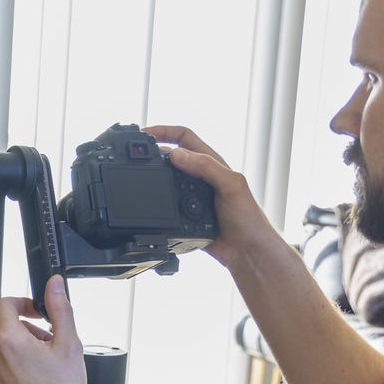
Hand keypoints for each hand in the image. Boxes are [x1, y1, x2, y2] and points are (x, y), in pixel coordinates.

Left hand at [0, 274, 87, 383]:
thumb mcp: (69, 343)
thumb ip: (60, 307)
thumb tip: (54, 283)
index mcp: (9, 340)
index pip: (4, 304)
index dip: (23, 302)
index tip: (38, 312)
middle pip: (7, 329)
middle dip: (28, 331)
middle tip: (50, 345)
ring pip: (4, 350)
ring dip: (22, 351)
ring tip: (44, 366)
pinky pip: (0, 370)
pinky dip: (15, 369)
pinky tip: (35, 381)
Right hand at [143, 124, 274, 268]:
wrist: (246, 251)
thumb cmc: (248, 217)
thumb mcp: (230, 185)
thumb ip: (206, 167)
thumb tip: (177, 155)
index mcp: (212, 163)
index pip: (184, 137)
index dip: (164, 131)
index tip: (145, 134)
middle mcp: (201, 177)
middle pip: (171, 156)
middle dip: (152, 151)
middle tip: (135, 155)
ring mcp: (191, 197)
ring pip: (165, 180)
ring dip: (152, 176)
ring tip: (138, 175)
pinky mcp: (185, 216)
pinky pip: (165, 205)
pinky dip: (155, 202)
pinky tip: (149, 203)